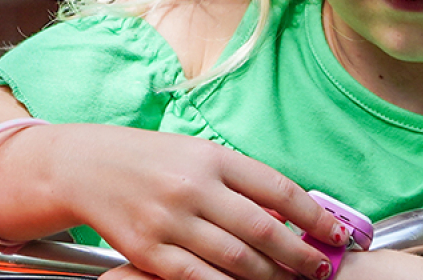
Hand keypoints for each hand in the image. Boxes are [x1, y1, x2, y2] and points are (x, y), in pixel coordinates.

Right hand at [4, 122, 346, 279]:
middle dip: (301, 256)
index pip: (279, 190)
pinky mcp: (150, 252)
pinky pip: (200, 279)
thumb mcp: (198, 154)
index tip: (337, 234)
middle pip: (264, 230)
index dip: (314, 216)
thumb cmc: (150, 159)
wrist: (85, 167)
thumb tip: (288, 213)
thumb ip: (240, 181)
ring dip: (271, 277)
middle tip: (320, 269)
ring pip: (237, 261)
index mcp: (213, 158)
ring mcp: (171, 222)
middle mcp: (195, 189)